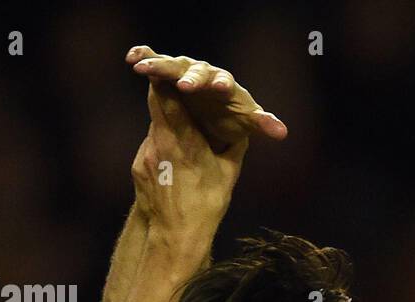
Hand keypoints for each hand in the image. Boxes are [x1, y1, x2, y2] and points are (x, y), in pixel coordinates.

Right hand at [126, 45, 286, 151]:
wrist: (214, 111)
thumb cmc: (232, 116)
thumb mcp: (247, 122)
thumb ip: (262, 124)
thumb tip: (282, 132)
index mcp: (224, 85)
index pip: (224, 82)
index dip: (221, 84)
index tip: (219, 88)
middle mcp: (204, 73)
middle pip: (195, 71)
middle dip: (189, 77)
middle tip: (183, 85)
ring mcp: (184, 71)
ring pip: (171, 65)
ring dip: (158, 65)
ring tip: (141, 67)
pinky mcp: (167, 73)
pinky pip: (155, 61)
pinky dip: (145, 56)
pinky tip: (133, 57)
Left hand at [130, 82, 246, 247]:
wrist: (176, 235)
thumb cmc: (207, 205)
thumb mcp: (229, 174)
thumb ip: (234, 147)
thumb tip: (244, 130)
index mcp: (185, 141)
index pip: (168, 97)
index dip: (168, 80)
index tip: (172, 71)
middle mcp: (160, 143)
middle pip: (157, 104)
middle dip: (166, 93)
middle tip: (178, 87)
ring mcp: (146, 154)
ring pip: (154, 125)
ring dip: (167, 123)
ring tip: (183, 132)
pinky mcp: (138, 166)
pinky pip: (151, 145)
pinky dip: (163, 145)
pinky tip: (174, 160)